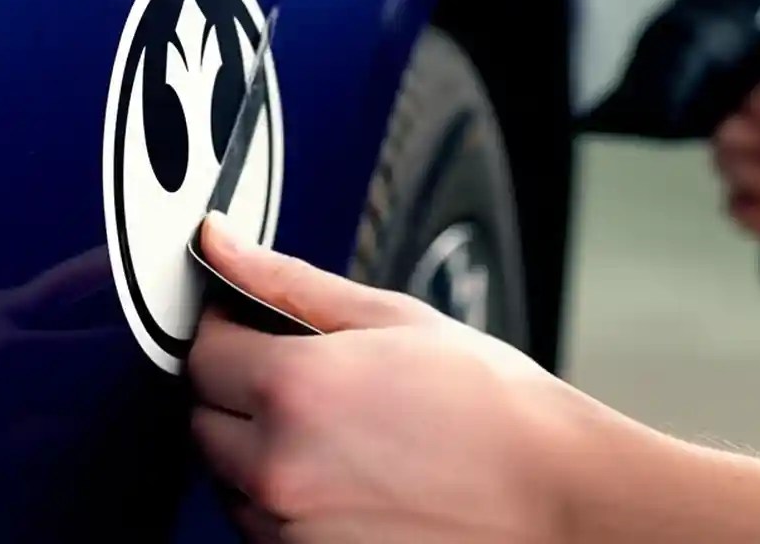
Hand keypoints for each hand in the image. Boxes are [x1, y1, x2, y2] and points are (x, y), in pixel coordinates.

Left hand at [187, 213, 656, 542]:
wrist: (558, 497)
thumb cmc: (493, 410)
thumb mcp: (392, 318)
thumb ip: (287, 281)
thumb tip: (221, 244)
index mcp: (294, 388)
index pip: (202, 353)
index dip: (226, 331)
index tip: (253, 328)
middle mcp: (279, 467)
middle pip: (203, 418)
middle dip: (237, 390)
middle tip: (306, 379)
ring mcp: (290, 530)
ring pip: (228, 477)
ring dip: (258, 449)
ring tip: (339, 432)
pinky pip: (263, 526)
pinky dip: (285, 498)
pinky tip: (346, 475)